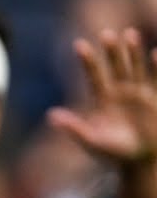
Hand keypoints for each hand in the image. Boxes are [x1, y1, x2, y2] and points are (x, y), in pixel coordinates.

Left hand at [49, 27, 156, 163]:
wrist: (141, 163)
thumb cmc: (114, 154)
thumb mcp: (92, 143)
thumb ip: (74, 128)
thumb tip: (51, 115)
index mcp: (103, 100)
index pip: (94, 76)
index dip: (87, 61)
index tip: (79, 44)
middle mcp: (121, 93)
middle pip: (115, 67)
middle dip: (111, 51)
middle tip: (106, 34)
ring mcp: (139, 94)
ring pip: (135, 68)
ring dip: (133, 52)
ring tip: (130, 34)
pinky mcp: (155, 99)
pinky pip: (156, 79)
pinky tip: (156, 52)